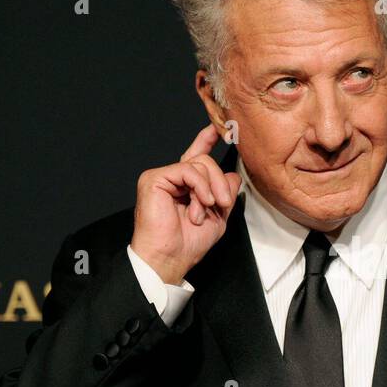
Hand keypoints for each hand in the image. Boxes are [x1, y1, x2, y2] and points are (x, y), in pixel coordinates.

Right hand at [129, 124, 241, 283]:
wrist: (169, 258)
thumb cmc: (188, 244)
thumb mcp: (217, 217)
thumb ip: (224, 194)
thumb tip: (232, 175)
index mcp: (185, 186)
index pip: (197, 157)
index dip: (207, 140)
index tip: (219, 128)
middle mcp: (173, 178)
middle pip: (205, 161)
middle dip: (220, 182)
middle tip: (223, 204)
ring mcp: (163, 177)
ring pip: (199, 163)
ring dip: (211, 188)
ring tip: (208, 209)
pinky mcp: (155, 178)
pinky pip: (187, 169)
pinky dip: (200, 186)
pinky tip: (202, 203)